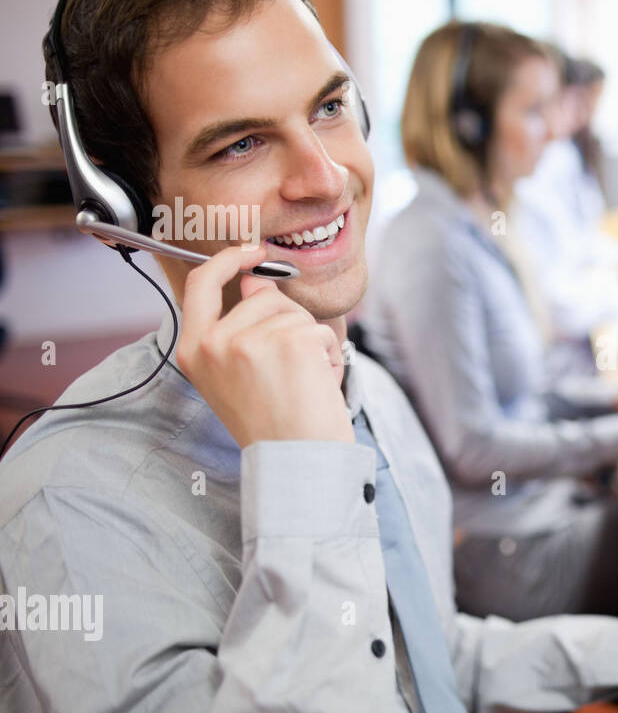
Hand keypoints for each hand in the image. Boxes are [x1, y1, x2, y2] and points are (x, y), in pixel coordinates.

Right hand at [175, 245, 353, 448]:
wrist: (295, 461)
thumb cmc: (273, 424)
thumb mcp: (238, 375)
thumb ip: (241, 326)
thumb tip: (257, 280)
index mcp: (193, 350)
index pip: (201, 284)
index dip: (227, 259)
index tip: (252, 251)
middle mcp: (215, 342)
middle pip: (263, 298)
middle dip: (289, 323)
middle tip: (291, 370)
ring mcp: (250, 339)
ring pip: (295, 313)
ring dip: (310, 343)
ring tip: (302, 383)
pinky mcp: (289, 341)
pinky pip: (320, 331)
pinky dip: (330, 356)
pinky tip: (318, 385)